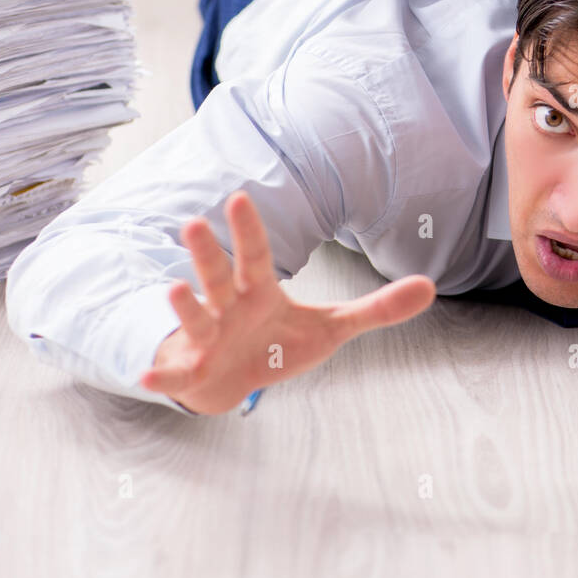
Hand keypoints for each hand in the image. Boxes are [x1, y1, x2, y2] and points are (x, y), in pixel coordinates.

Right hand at [139, 189, 436, 414]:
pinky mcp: (191, 372)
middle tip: (193, 222)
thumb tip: (430, 287)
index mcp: (258, 291)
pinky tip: (147, 378)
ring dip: (182, 307)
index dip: (249, 229)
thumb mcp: (331, 328)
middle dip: (207, 253)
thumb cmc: (277, 342)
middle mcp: (226, 308)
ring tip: (173, 290)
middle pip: (217, 276)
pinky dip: (160, 377)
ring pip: (193, 319)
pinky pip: (174, 375)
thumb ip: (377, 308)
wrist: (230, 380)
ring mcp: (205, 340)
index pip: (256, 256)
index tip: (239, 196)